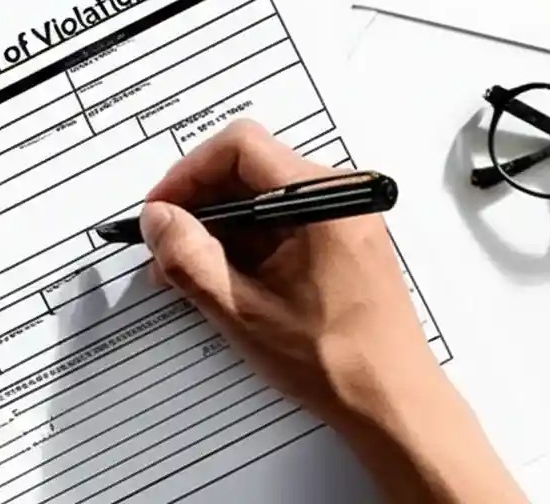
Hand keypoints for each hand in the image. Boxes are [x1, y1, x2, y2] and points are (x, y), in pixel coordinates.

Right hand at [140, 120, 524, 502]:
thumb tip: (157, 219)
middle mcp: (339, 195)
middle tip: (164, 245)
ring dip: (217, 227)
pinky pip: (279, 219)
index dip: (188, 173)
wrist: (392, 402)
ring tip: (186, 272)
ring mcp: (342, 215)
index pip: (240, 147)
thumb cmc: (336, 362)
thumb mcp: (244, 311)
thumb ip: (190, 259)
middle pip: (248, 168)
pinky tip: (220, 277)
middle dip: (198, 204)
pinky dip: (243, 242)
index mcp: (325, 200)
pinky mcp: (339, 238)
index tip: (160, 209)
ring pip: (260, 196)